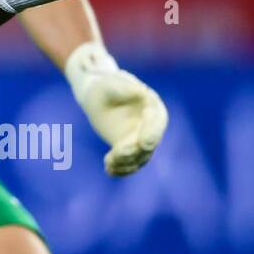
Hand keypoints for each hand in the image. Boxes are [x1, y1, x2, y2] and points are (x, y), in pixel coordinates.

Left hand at [65, 42, 167, 176]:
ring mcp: (140, 139)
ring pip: (138, 157)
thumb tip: (142, 92)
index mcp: (153, 107)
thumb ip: (126, 87)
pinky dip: (119, 169)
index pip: (157, 123)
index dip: (151, 133)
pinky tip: (108, 170)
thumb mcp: (112, 83)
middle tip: (118, 153)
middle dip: (135, 150)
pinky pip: (127, 162)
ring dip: (125, 162)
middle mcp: (151, 126)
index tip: (143, 142)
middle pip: (148, 144)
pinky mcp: (127, 148)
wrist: (96, 95)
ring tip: (109, 162)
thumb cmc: (105, 85)